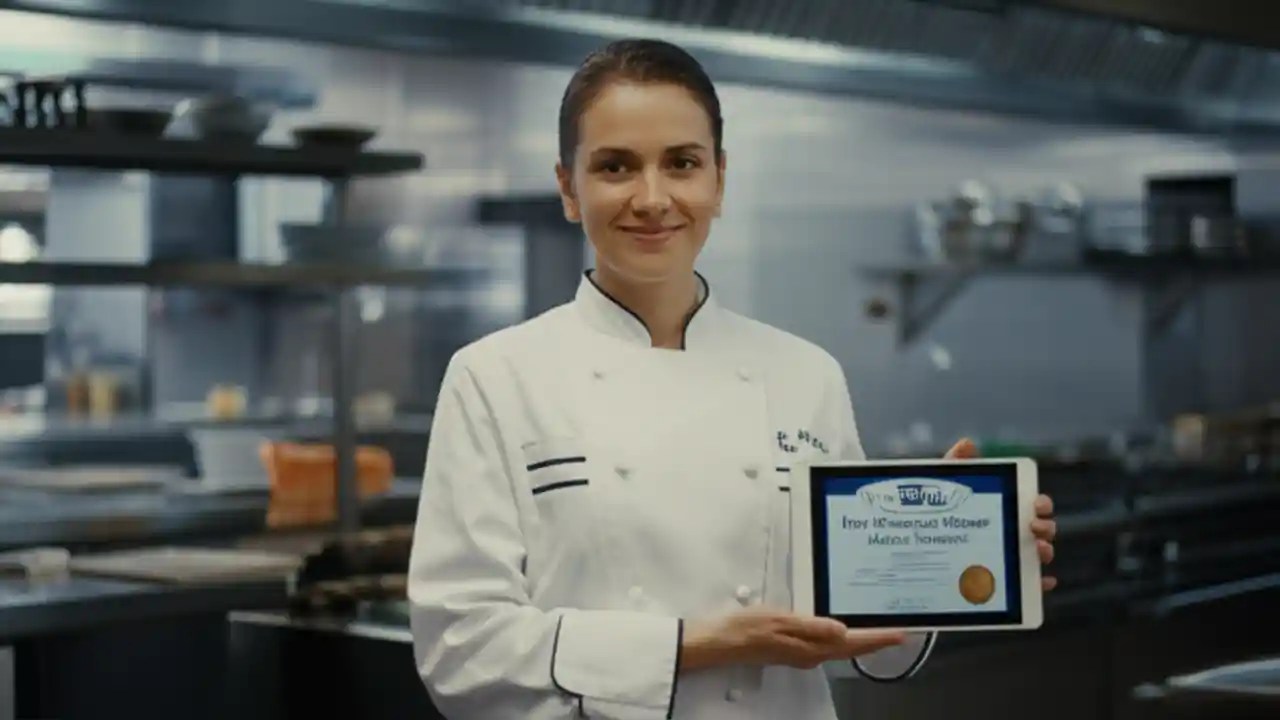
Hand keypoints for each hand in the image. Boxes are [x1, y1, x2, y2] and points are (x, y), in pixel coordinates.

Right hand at [680, 607, 905, 671]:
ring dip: (861, 640)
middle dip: (875, 640)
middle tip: (898, 632)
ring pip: (840, 647)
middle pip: (851, 648)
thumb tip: (843, 630)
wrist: (720, 642)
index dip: (879, 639)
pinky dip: (842, 637)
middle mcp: (811, 654)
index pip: (853, 643)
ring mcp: (802, 653)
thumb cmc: (748, 629)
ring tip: (879, 630)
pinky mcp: (792, 648)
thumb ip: (812, 626)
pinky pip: (826, 644)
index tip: (902, 634)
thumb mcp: (781, 620)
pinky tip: (843, 629)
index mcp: (812, 647)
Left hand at [945, 439, 1057, 592]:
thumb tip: (968, 443)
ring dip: (1045, 553)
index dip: (1041, 504)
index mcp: (1004, 510)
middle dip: (1046, 527)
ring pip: (1038, 557)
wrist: (914, 552)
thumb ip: (953, 464)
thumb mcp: (940, 488)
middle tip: (1033, 527)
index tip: (1036, 504)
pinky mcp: (1005, 584)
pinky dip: (1040, 585)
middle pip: (1042, 531)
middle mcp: (1012, 534)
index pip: (1032, 505)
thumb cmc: (933, 513)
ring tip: (1037, 552)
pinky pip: (1029, 587)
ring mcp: (1010, 559)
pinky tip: (1041, 583)